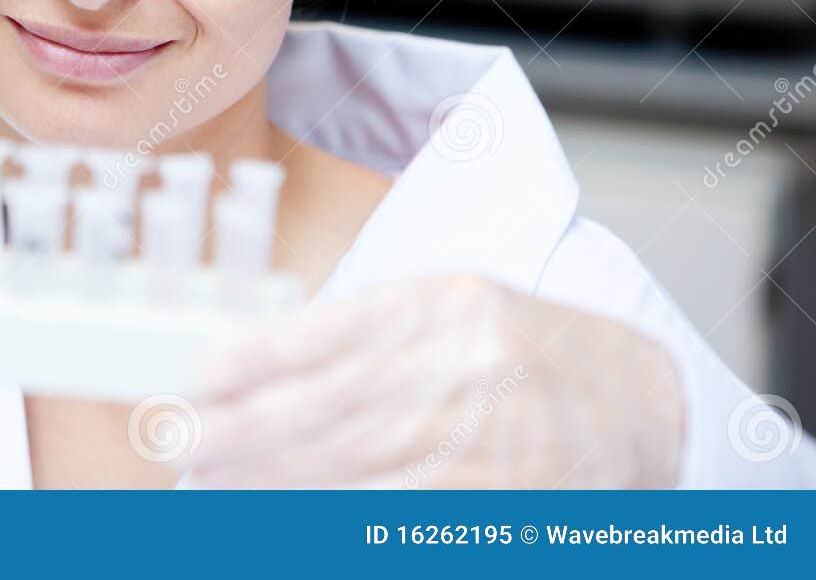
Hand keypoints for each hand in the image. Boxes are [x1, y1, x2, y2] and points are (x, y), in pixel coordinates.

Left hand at [188, 274, 683, 487]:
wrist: (634, 397)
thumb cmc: (512, 347)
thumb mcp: (440, 307)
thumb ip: (352, 332)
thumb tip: (247, 368)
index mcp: (444, 302)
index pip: (337, 329)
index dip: (262, 357)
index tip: (201, 377)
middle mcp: (469, 365)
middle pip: (342, 406)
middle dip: (252, 429)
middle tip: (189, 442)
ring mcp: (493, 439)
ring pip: (367, 467)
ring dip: (280, 480)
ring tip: (216, 483)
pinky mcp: (505, 502)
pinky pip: (409, 517)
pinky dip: (343, 520)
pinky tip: (290, 517)